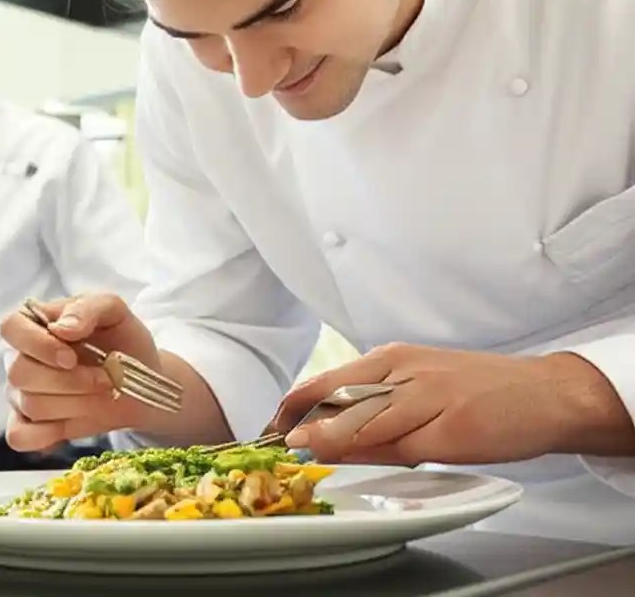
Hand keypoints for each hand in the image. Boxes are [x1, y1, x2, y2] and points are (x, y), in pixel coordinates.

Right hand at [0, 293, 163, 451]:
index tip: (71, 357)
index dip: (37, 345)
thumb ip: (87, 308)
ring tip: (100, 395)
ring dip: (75, 404)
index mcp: (34, 324)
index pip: (10, 327)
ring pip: (30, 405)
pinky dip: (44, 436)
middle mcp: (21, 358)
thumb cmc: (123, 341)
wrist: (143, 383)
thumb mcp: (114, 311)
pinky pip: (18, 437)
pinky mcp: (30, 425)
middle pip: (20, 373)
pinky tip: (69, 426)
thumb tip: (60, 328)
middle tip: (104, 380)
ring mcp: (21, 394)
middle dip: (70, 381)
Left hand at [268, 343, 580, 465]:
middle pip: (342, 395)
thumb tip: (322, 432)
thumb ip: (373, 407)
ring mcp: (431, 399)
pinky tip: (354, 459)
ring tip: (301, 448)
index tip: (270, 425)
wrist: (546, 394)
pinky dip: (376, 453)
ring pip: (369, 418)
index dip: (295, 403)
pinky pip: (405, 444)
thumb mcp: (418, 387)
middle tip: (276, 442)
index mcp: (393, 358)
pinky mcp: (454, 430)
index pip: (328, 380)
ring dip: (331, 434)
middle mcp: (407, 371)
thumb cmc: (477, 392)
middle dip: (305, 419)